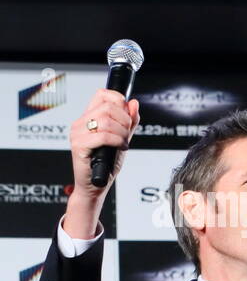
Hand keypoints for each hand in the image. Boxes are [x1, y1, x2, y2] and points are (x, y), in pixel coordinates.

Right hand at [69, 89, 139, 205]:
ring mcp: (77, 134)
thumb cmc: (106, 164)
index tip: (127, 114)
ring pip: (105, 120)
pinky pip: (102, 136)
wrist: (96, 185)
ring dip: (122, 132)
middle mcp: (80, 123)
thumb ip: (128, 123)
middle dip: (125, 119)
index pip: (101, 95)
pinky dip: (116, 141)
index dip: (118, 100)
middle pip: (107, 107)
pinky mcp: (78, 145)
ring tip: (123, 143)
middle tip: (127, 133)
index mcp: (88, 118)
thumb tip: (134, 103)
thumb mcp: (121, 139)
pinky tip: (120, 147)